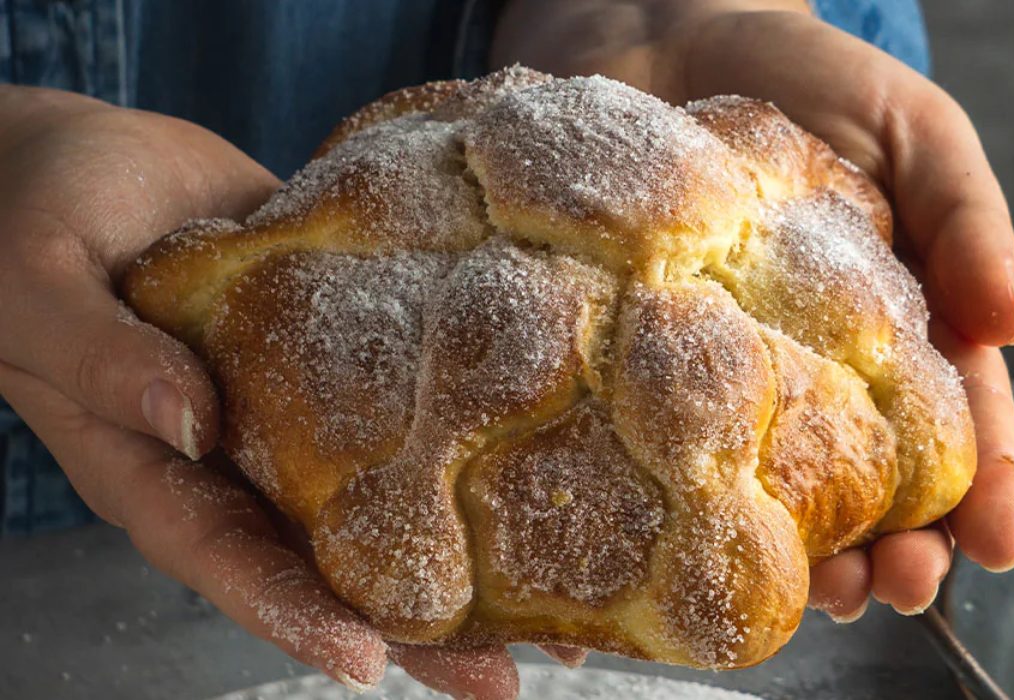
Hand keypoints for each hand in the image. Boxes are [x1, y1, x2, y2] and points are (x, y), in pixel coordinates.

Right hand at [0, 87, 527, 696]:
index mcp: (153, 466)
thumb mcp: (37, 285)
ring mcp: (293, 407)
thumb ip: (100, 357)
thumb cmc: (31, 221)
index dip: (290, 613)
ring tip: (553, 611)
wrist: (88, 158)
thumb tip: (191, 419)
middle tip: (496, 680)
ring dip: (462, 553)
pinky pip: (401, 398)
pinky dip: (460, 435)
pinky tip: (538, 457)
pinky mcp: (337, 346)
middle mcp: (235, 455)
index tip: (368, 660)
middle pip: (325, 557)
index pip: (223, 557)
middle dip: (410, 625)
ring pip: (381, 495)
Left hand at [495, 0, 1013, 621]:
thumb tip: (1012, 321)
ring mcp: (726, 369)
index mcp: (897, 324)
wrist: (662, 37)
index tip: (993, 543)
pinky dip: (670, 508)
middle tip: (886, 585)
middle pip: (865, 481)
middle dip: (890, 546)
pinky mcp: (641, 360)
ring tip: (802, 592)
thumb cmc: (805, 74)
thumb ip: (967, 216)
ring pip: (769, 488)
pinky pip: (658, 444)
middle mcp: (813, 365)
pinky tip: (679, 554)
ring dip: (794, 553)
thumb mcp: (911, 128)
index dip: (982, 489)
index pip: (954, 422)